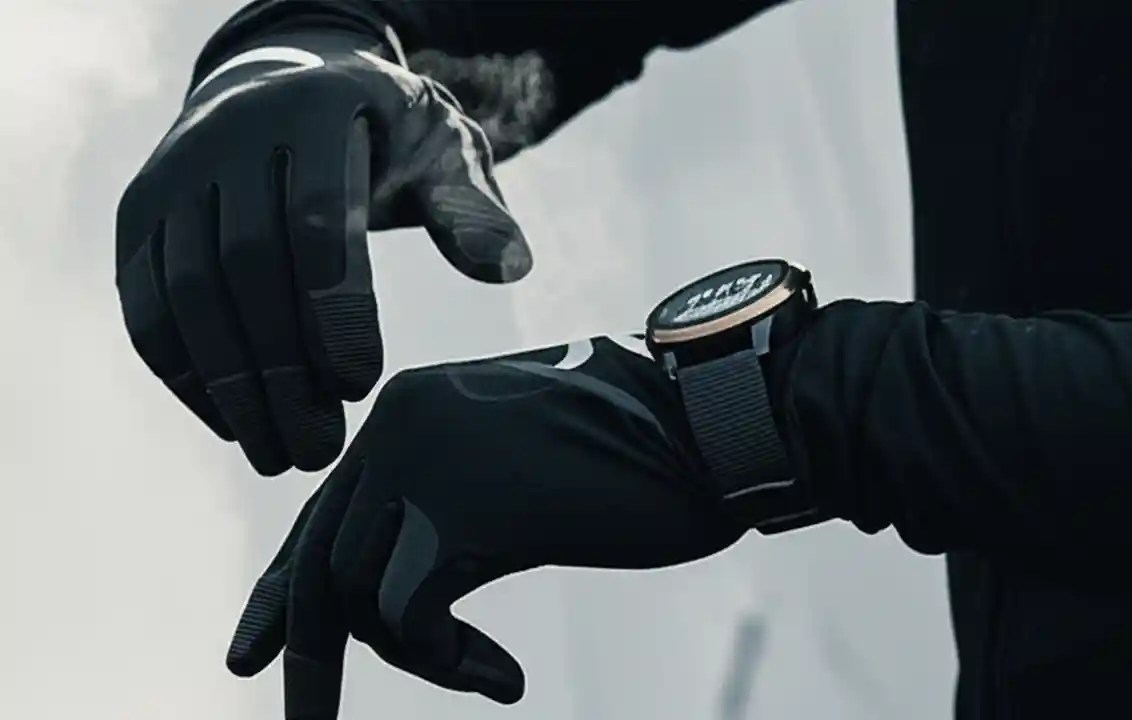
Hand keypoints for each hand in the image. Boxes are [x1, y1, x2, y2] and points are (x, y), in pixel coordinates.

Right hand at [115, 27, 528, 474]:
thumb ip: (471, 208)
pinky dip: (184, 370)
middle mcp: (231, 132)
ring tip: (277, 453)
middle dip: (282, 368)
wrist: (288, 93)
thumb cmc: (385, 140)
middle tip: (317, 449)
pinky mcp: (140, 214)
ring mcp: (175, 173)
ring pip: (186, 290)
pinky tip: (230, 422)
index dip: (337, 308)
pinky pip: (146, 301)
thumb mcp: (441, 152)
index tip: (361, 387)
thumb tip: (510, 268)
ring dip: (230, 384)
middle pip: (246, 263)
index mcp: (318, 107)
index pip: (320, 217)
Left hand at [226, 335, 747, 716]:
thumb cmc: (637, 461)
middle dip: (309, 655)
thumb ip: (444, 507)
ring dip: (416, 659)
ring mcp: (428, 459)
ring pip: (357, 597)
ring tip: (483, 674)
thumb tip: (384, 588)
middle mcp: (402, 422)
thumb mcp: (514, 477)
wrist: (714, 431)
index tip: (251, 657)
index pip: (323, 513)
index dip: (281, 593)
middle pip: (321, 561)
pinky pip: (408, 617)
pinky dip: (445, 664)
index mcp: (411, 409)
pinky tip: (503, 681)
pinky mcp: (466, 508)